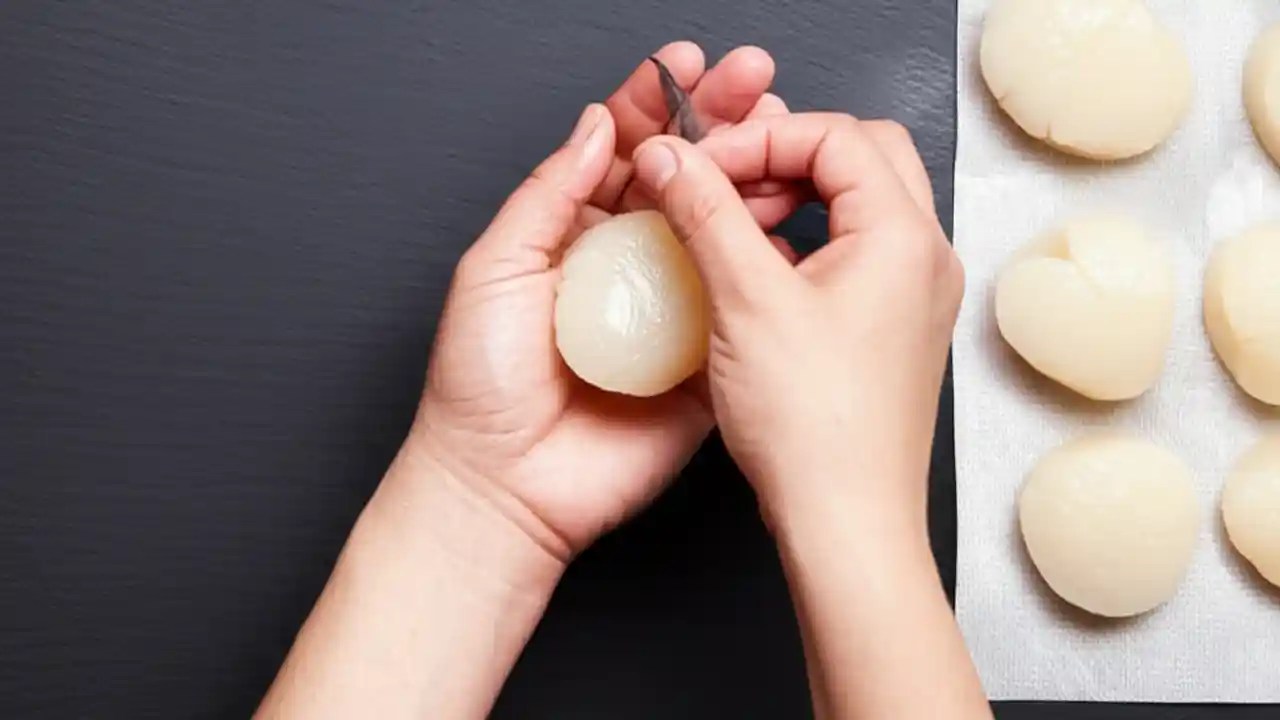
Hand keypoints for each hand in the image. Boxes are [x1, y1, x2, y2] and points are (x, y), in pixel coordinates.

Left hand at [415, 43, 791, 560]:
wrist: (505, 486)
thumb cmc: (479, 385)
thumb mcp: (495, 268)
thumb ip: (549, 194)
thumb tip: (596, 124)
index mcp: (573, 238)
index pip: (621, 154)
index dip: (654, 105)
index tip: (685, 67)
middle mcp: (626, 267)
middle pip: (682, 181)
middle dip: (719, 123)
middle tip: (754, 79)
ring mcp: (668, 311)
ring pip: (719, 233)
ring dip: (752, 179)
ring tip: (782, 132)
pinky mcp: (702, 360)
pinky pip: (738, 304)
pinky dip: (765, 262)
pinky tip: (789, 218)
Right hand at [630, 113, 963, 535]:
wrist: (847, 522)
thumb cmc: (812, 426)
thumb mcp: (745, 300)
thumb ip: (706, 212)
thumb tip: (669, 156)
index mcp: (903, 235)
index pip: (835, 134)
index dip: (758, 140)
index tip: (699, 167)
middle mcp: (925, 257)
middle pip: (861, 156)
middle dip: (786, 156)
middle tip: (725, 186)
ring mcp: (916, 295)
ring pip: (862, 203)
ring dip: (798, 197)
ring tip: (734, 228)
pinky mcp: (896, 328)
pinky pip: (858, 253)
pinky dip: (808, 241)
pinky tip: (756, 274)